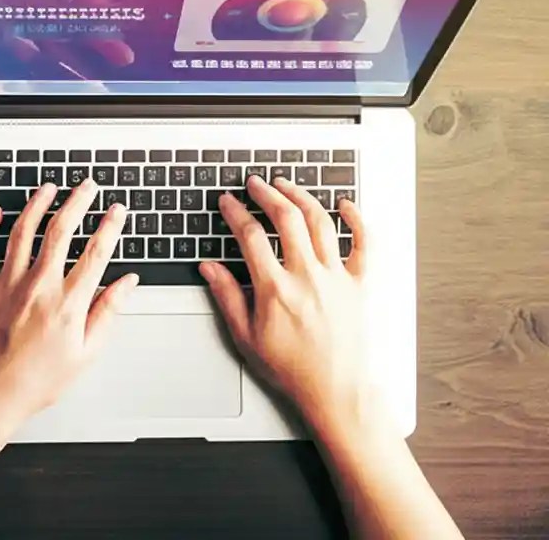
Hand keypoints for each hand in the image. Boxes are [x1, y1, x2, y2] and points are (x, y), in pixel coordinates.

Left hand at [0, 180, 139, 432]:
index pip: (96, 253)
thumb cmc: (35, 383)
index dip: (110, 226)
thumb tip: (127, 284)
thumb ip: (108, 314)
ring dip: (38, 203)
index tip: (117, 211)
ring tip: (49, 188)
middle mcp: (38, 288)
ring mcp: (7, 285)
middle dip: (78, 202)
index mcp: (68, 304)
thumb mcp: (85, 355)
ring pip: (23, 230)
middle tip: (87, 187)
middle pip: (61, 231)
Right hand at [200, 175, 375, 427]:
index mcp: (276, 289)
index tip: (228, 202)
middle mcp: (307, 276)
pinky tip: (345, 205)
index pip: (250, 237)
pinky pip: (364, 244)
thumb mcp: (246, 336)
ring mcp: (336, 277)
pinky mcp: (359, 285)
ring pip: (320, 223)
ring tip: (286, 186)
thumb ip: (227, 296)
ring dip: (301, 197)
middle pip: (286, 219)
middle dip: (267, 194)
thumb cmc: (292, 368)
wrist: (336, 390)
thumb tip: (210, 268)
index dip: (236, 213)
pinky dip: (357, 220)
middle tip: (255, 183)